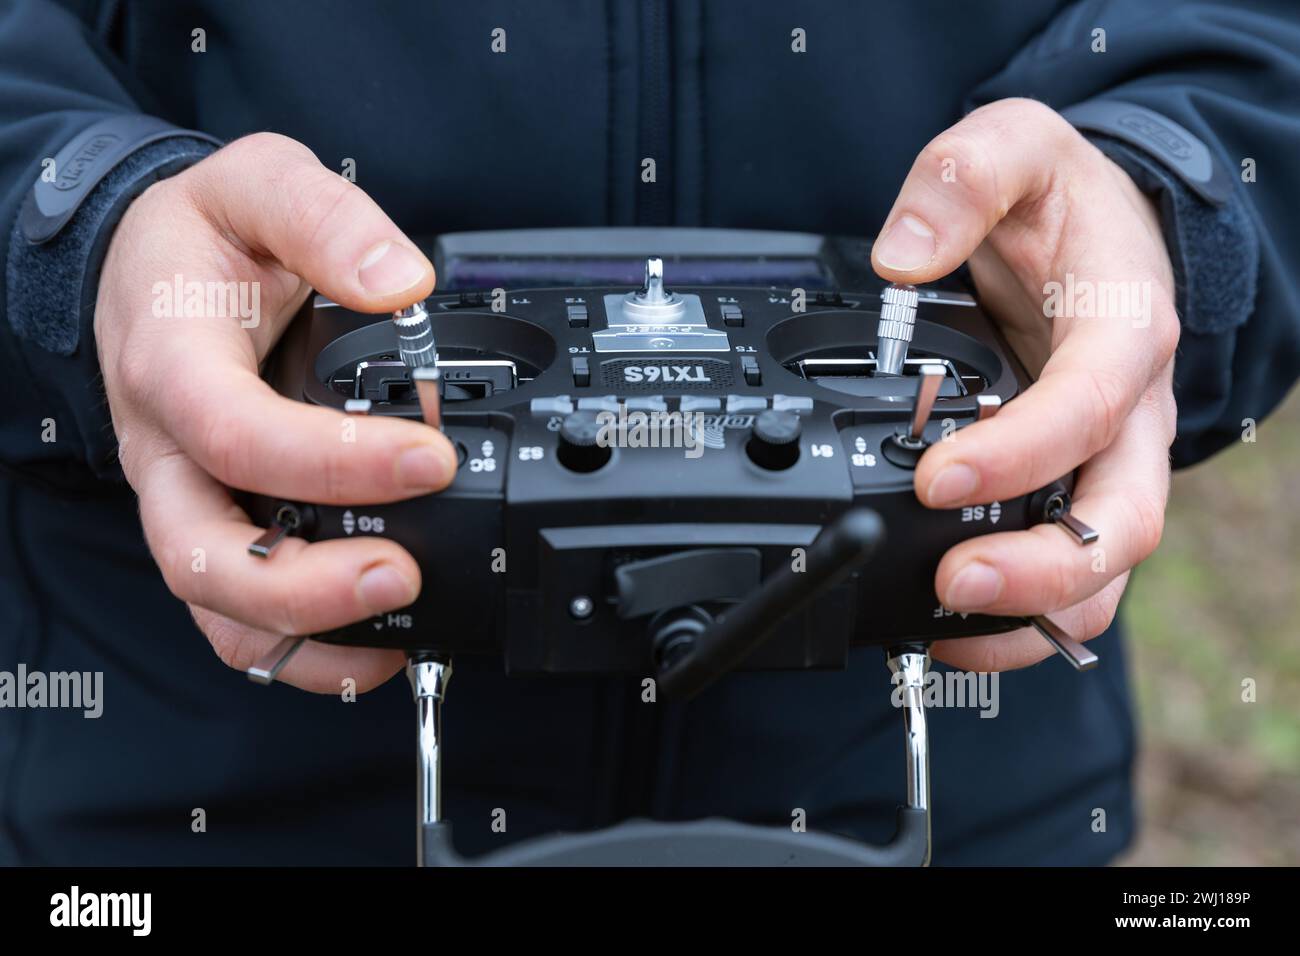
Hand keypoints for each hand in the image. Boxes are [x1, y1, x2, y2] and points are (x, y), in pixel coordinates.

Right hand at [95, 132, 456, 691]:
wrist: (148, 270)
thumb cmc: (199, 238)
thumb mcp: (257, 183)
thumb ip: (326, 218)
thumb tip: (405, 280)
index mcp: (172, 367)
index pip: (237, 434)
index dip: (332, 462)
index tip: (429, 457)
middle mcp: (170, 454)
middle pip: (205, 559)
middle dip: (305, 589)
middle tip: (403, 574)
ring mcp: (189, 503)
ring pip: (221, 609)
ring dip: (308, 635)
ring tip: (402, 629)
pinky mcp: (220, 529)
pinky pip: (243, 617)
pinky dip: (306, 648)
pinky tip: (380, 644)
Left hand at [871, 98, 1178, 670]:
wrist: (1097, 231)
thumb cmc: (1064, 204)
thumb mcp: (1016, 147)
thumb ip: (962, 180)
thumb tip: (898, 253)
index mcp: (1124, 335)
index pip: (1087, 411)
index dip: (1018, 456)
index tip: (937, 479)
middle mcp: (1131, 416)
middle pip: (1120, 522)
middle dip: (1042, 570)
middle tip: (952, 583)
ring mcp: (1108, 463)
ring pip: (1102, 568)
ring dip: (1033, 612)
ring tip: (945, 627)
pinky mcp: (1075, 489)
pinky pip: (1066, 573)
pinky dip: (1020, 613)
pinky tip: (951, 627)